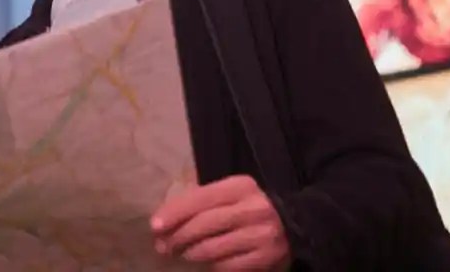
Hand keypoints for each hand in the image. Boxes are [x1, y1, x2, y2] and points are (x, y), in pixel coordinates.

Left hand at [151, 175, 289, 270]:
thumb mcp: (229, 194)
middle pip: (204, 224)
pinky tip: (204, 263)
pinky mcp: (266, 257)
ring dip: (191, 253)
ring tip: (181, 254)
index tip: (155, 226)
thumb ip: (201, 200)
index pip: (199, 198)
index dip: (174, 213)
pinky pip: (228, 265)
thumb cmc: (248, 207)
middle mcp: (253, 209)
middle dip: (178, 237)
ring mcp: (262, 235)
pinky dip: (212, 265)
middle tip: (163, 246)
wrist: (294, 224)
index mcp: (240, 187)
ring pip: (214, 248)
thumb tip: (164, 219)